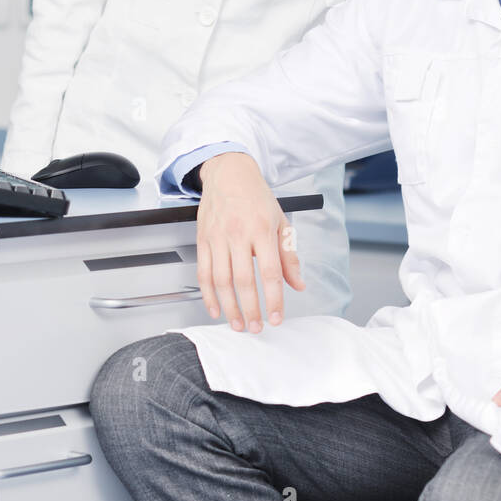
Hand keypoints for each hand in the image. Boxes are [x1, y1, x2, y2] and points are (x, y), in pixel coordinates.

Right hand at [195, 152, 304, 332]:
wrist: (229, 173)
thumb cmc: (256, 197)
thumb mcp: (280, 222)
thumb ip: (289, 256)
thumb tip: (298, 284)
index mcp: (262, 229)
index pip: (270, 272)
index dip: (274, 299)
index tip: (277, 317)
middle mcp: (238, 234)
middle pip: (243, 281)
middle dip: (250, 309)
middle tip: (257, 327)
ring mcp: (217, 237)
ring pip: (221, 281)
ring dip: (229, 307)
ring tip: (238, 324)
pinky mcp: (202, 239)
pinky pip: (202, 273)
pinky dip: (207, 295)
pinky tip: (215, 308)